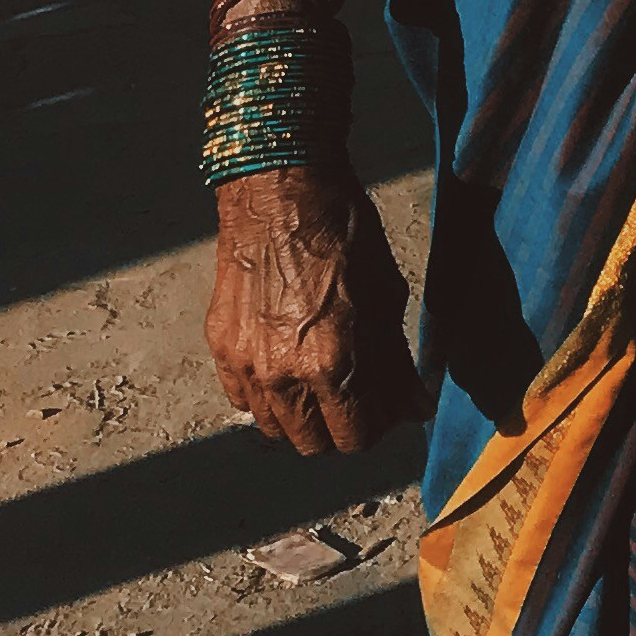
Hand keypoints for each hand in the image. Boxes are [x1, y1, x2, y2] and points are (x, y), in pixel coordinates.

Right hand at [206, 165, 420, 455]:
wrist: (281, 191)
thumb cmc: (344, 234)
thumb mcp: (387, 295)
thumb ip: (396, 362)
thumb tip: (415, 408)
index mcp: (333, 366)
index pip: (354, 438)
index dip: (375, 426)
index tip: (383, 407)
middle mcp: (283, 378)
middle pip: (312, 443)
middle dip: (339, 427)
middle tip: (354, 395)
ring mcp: (246, 366)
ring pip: (273, 429)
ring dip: (300, 415)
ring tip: (319, 379)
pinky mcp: (220, 350)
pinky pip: (242, 399)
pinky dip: (264, 395)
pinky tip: (284, 363)